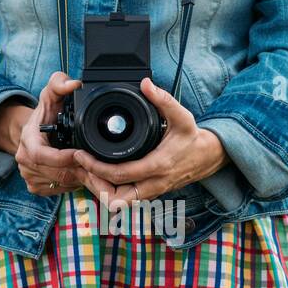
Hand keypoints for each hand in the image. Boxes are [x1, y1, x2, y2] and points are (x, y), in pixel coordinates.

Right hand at [16, 72, 116, 196]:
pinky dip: (72, 184)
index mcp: (28, 141)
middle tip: (96, 162)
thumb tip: (74, 83)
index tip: (80, 152)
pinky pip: (59, 189)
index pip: (41, 155)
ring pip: (60, 182)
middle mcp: (24, 161)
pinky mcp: (36, 187)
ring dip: (78, 177)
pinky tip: (80, 173)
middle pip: (55, 172)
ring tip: (92, 167)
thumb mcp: (51, 94)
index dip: (62, 157)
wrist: (32, 134)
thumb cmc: (44, 115)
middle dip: (77, 168)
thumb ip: (60, 83)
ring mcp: (29, 176)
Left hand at [73, 77, 226, 203]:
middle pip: (115, 199)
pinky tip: (101, 176)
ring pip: (119, 204)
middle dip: (95, 186)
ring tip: (89, 172)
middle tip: (83, 168)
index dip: (96, 167)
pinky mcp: (149, 194)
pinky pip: (124, 200)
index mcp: (158, 165)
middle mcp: (153, 183)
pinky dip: (109, 192)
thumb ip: (163, 99)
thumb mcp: (182, 116)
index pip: (120, 174)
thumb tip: (146, 84)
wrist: (206, 157)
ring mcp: (151, 192)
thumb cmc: (192, 138)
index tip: (81, 155)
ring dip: (101, 191)